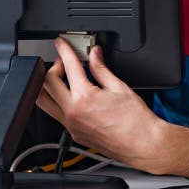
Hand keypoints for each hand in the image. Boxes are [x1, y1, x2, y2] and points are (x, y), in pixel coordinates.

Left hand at [36, 37, 166, 172]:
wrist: (143, 144)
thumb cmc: (136, 120)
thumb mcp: (119, 86)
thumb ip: (101, 68)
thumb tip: (94, 55)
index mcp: (84, 98)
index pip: (68, 66)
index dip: (64, 50)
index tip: (61, 43)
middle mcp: (72, 113)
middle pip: (47, 83)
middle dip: (54, 67)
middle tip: (65, 61)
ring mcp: (71, 126)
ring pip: (45, 102)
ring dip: (50, 86)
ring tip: (64, 78)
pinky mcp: (74, 134)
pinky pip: (57, 114)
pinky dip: (60, 101)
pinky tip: (73, 95)